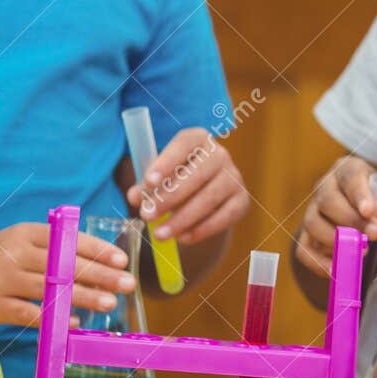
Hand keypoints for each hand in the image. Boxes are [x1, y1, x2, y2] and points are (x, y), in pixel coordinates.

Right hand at [0, 222, 134, 326]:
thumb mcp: (21, 242)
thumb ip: (54, 249)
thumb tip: (100, 266)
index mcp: (26, 233)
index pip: (68, 240)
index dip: (98, 250)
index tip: (122, 260)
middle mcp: (15, 254)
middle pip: (63, 264)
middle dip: (100, 274)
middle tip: (127, 284)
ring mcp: (2, 280)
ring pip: (50, 288)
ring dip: (84, 296)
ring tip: (109, 303)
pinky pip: (29, 313)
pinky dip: (54, 317)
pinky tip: (74, 321)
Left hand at [125, 126, 247, 244]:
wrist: (204, 196)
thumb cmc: (175, 180)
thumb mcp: (158, 178)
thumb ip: (146, 186)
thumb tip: (135, 196)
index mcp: (198, 139)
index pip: (184, 144)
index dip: (167, 162)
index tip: (149, 181)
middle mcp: (219, 154)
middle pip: (197, 174)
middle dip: (169, 197)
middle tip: (146, 215)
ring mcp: (234, 177)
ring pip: (209, 198)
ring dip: (182, 218)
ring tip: (159, 234)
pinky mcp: (241, 200)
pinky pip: (224, 216)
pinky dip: (202, 229)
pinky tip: (182, 238)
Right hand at [296, 155, 376, 275]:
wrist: (361, 204)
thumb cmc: (374, 197)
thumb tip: (373, 217)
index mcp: (347, 171)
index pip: (351, 179)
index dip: (360, 195)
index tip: (370, 211)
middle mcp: (324, 187)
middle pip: (328, 201)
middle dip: (352, 221)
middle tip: (374, 235)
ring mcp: (312, 210)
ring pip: (313, 224)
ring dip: (336, 241)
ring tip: (360, 252)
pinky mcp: (306, 234)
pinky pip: (303, 249)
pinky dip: (318, 262)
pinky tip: (337, 269)